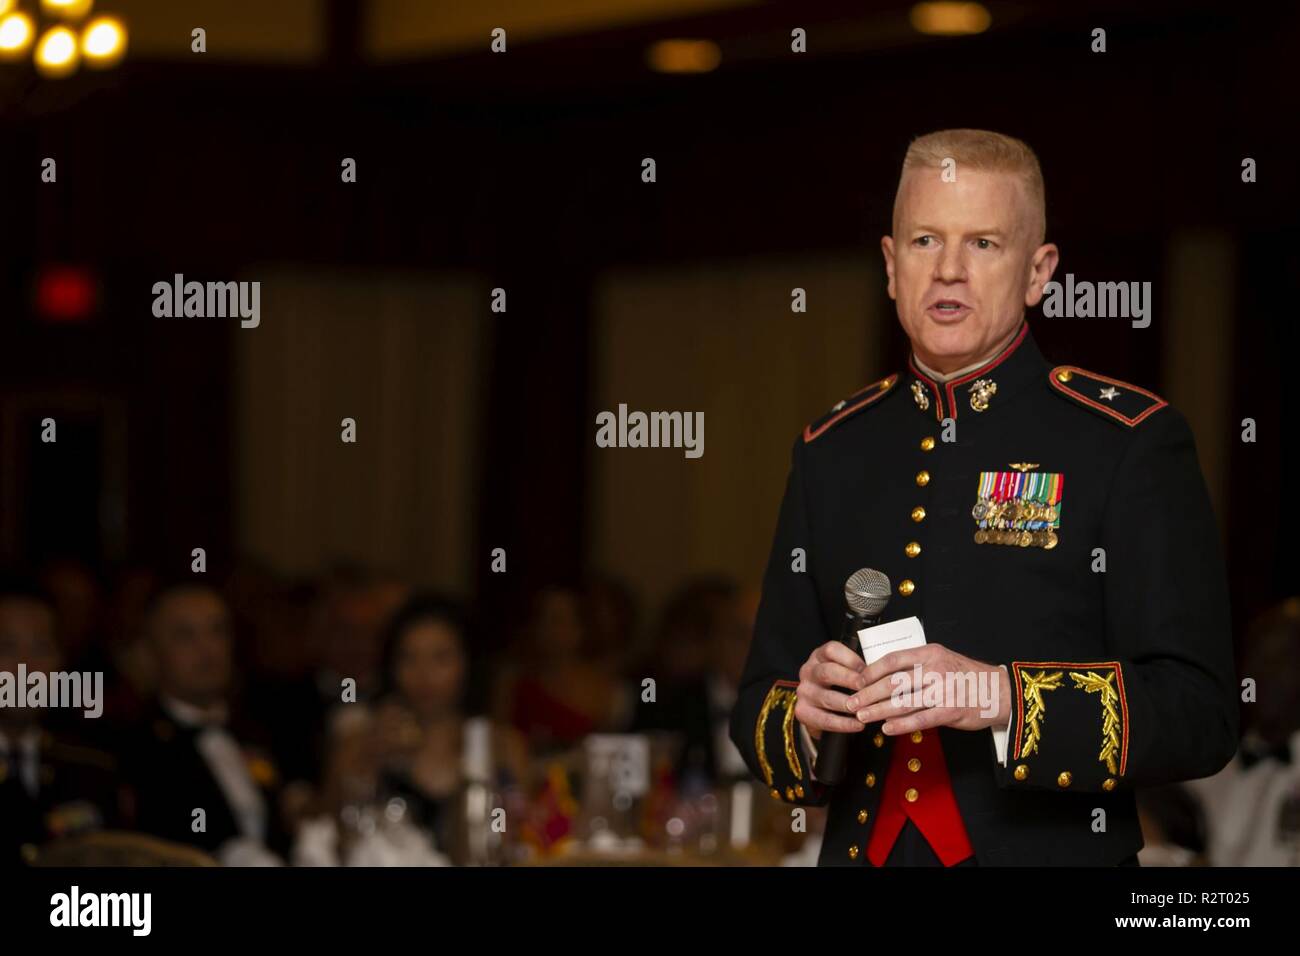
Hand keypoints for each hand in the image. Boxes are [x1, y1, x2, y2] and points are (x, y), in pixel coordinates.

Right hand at [793, 641, 869, 737]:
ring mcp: (804, 692)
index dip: (851, 659)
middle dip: (848, 680)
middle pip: (827, 672)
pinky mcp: (802, 711)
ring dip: (848, 704)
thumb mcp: (845, 670)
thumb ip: (858, 670)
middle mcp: (808, 671)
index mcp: (819, 656)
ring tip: (865, 709)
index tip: (868, 669)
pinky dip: (843, 723)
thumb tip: (881, 674)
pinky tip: (858, 725)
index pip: (831, 650)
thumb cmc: (840, 685)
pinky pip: (824, 719)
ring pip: (826, 697)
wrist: (820, 708)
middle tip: (865, 687)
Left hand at [842, 644, 1009, 735]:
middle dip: (867, 694)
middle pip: (893, 682)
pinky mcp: (950, 711)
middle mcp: (935, 670)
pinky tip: (886, 729)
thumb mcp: (941, 659)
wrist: (999, 691)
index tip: (856, 680)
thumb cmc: (965, 675)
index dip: (871, 671)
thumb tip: (881, 674)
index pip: (892, 659)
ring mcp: (943, 691)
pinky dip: (900, 725)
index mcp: (929, 654)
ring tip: (862, 717)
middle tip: (851, 702)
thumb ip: (916, 665)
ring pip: (902, 702)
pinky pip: (920, 719)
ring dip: (878, 711)